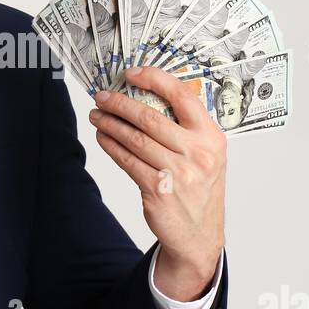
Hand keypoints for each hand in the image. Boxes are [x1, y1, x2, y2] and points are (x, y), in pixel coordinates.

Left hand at [88, 66, 225, 299]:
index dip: (154, 79)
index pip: (182, 96)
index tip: (131, 73)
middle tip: (103, 96)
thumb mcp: (208, 155)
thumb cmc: (200, 189)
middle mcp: (198, 153)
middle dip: (120, 103)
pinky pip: (127, 161)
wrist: (199, 236)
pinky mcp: (157, 191)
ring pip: (134, 139)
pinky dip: (111, 146)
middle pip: (150, 117)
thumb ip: (187, 128)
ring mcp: (178, 173)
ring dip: (110, 124)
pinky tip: (103, 138)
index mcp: (212, 137)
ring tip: (97, 115)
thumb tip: (149, 97)